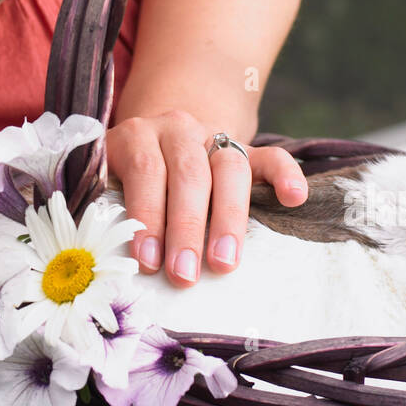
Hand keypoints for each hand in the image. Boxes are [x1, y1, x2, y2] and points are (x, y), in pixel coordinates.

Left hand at [106, 110, 308, 286]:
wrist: (159, 141)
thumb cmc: (130, 182)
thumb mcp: (111, 184)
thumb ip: (112, 210)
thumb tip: (115, 263)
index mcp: (137, 136)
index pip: (144, 171)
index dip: (147, 215)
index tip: (148, 262)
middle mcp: (177, 130)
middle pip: (187, 174)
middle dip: (186, 228)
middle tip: (184, 274)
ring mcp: (214, 137)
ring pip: (228, 168)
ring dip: (227, 218)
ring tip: (224, 263)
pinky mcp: (247, 150)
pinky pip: (272, 156)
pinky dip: (285, 175)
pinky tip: (294, 198)